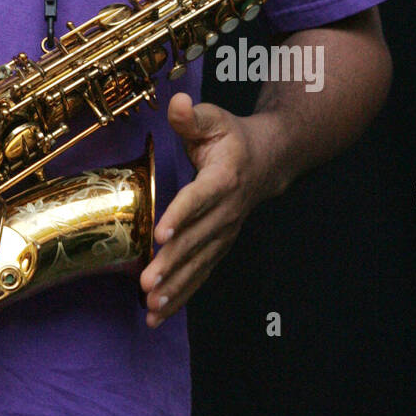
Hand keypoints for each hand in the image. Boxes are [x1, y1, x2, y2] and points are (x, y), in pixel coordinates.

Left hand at [139, 92, 275, 327]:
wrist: (267, 162)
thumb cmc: (232, 138)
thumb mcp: (214, 119)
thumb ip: (192, 115)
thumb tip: (176, 102)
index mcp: (224, 177)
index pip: (200, 198)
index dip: (181, 216)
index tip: (160, 234)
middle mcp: (226, 211)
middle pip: (197, 240)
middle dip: (172, 263)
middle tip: (147, 282)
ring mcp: (224, 233)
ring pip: (199, 264)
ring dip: (176, 287)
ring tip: (151, 305)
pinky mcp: (218, 247)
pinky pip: (200, 275)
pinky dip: (181, 295)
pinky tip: (159, 313)